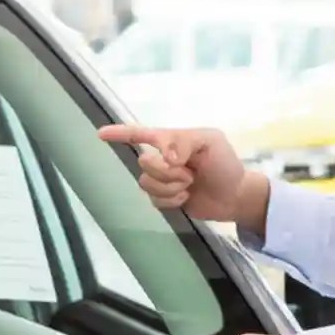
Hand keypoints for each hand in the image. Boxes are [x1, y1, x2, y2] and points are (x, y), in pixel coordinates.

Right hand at [97, 124, 246, 221]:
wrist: (234, 196)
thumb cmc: (225, 164)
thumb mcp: (211, 142)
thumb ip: (185, 142)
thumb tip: (165, 156)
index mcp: (171, 140)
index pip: (139, 134)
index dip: (119, 133)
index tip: (100, 134)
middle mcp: (162, 158)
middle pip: (144, 162)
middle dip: (167, 171)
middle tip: (189, 173)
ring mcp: (162, 180)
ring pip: (146, 183)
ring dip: (170, 187)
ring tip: (189, 186)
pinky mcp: (165, 199)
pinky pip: (153, 200)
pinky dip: (171, 201)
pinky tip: (185, 198)